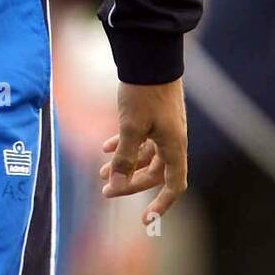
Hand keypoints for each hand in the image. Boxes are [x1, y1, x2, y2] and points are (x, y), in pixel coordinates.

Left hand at [99, 78, 187, 224]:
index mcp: (174, 146)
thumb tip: (115, 185)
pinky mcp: (153, 114)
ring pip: (145, 155)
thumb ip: (123, 157)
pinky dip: (124, 145)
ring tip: (100, 171)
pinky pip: (141, 138)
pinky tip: (104, 147)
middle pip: (154, 172)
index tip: (145, 219)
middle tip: (106, 190)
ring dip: (124, 164)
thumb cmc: (143, 92)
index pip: (174, 185)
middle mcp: (173, 139)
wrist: (149, 55)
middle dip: (130, 182)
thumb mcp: (130, 127)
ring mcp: (164, 127)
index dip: (161, 205)